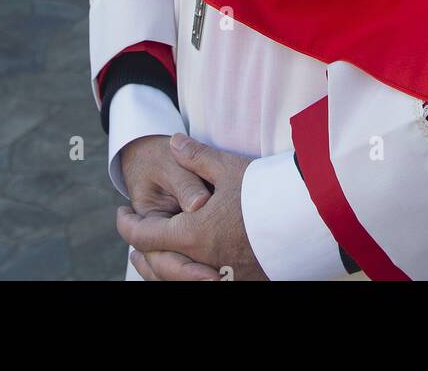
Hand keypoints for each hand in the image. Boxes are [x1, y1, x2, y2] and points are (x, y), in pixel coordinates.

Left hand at [117, 134, 267, 280]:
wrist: (307, 217)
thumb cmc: (266, 191)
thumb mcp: (227, 167)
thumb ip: (195, 157)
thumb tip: (173, 143)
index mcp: (193, 235)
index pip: (145, 237)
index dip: (127, 226)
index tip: (120, 214)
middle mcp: (203, 262)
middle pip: (158, 266)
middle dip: (141, 253)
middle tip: (133, 239)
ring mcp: (223, 277)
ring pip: (178, 281)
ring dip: (160, 269)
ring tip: (155, 255)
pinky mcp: (242, 281)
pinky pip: (202, 283)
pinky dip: (186, 276)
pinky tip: (191, 265)